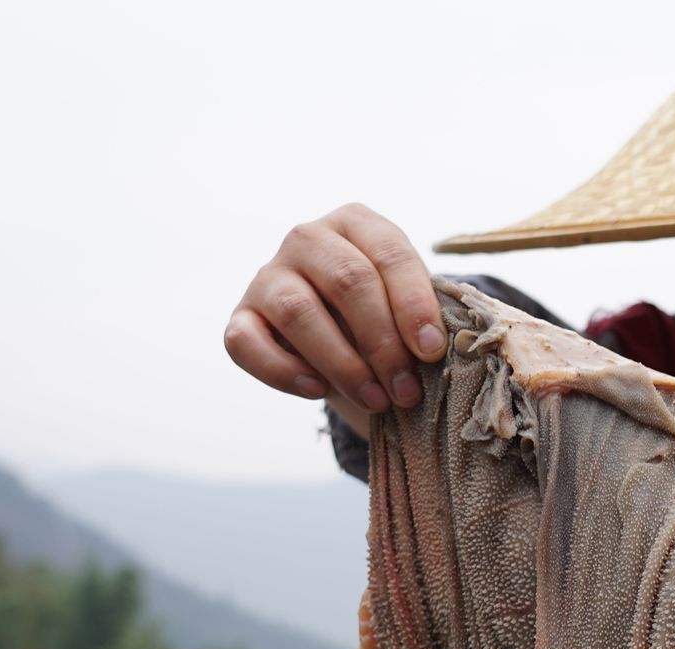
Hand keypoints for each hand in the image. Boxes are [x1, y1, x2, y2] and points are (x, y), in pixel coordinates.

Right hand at [223, 203, 445, 421]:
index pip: (389, 254)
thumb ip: (420, 316)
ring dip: (342, 364)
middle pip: (348, 281)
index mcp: (356, 223)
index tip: (432, 351)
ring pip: (299, 312)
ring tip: (375, 400)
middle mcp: (308, 238)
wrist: (341, 337)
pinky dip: (283, 371)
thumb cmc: (384, 317)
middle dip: (383, 343)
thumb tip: (430, 347)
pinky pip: (248, 343)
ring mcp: (268, 275)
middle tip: (407, 390)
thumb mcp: (407, 306)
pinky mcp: (242, 316)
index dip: (414, 304)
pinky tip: (317, 391)